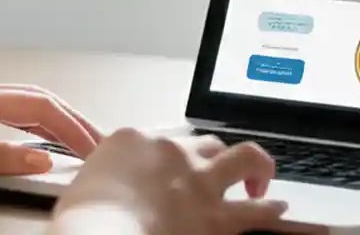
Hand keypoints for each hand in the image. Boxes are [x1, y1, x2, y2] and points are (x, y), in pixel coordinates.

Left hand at [0, 80, 101, 175]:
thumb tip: (42, 157)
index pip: (37, 106)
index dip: (71, 125)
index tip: (95, 147)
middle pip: (34, 98)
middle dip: (70, 118)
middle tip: (99, 143)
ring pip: (19, 102)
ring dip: (51, 119)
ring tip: (76, 140)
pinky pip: (2, 111)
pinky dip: (29, 122)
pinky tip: (33, 136)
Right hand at [52, 130, 287, 234]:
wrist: (102, 234)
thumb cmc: (82, 217)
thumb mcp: (84, 182)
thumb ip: (106, 175)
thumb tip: (107, 184)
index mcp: (134, 139)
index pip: (165, 134)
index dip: (176, 149)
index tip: (177, 160)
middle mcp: (172, 150)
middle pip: (207, 142)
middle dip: (216, 155)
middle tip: (218, 170)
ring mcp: (198, 180)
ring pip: (243, 158)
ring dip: (256, 167)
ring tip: (261, 179)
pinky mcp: (216, 216)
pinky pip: (255, 209)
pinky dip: (269, 207)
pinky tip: (277, 208)